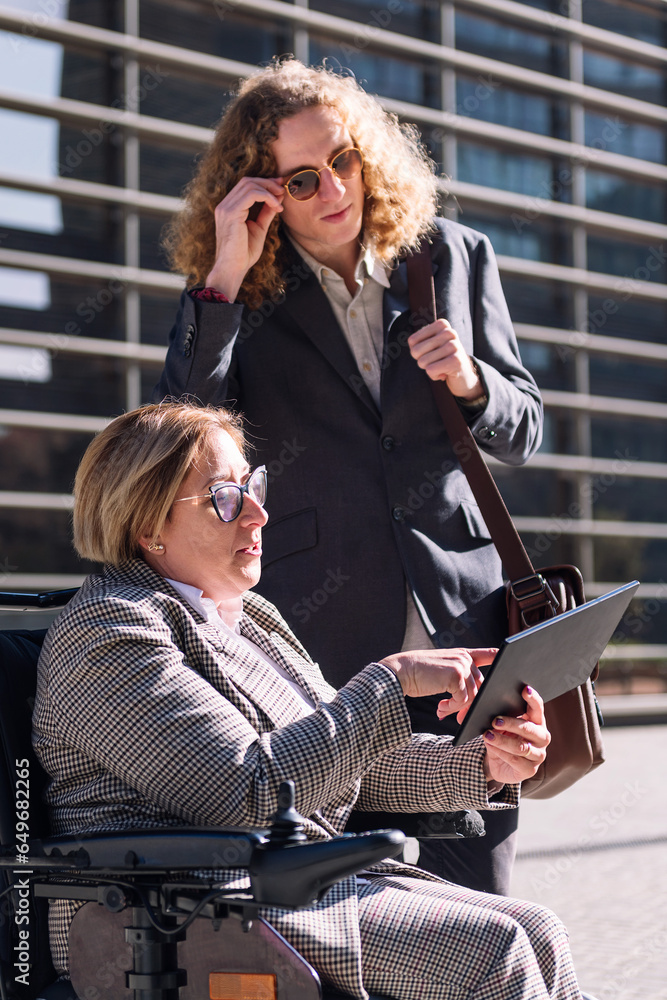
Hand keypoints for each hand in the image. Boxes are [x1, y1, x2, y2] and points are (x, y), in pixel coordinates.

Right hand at [204, 176, 285, 299]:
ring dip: (269, 190)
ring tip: (280, 202)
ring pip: (249, 185)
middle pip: (247, 181)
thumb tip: (277, 198)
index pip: (245, 186)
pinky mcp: (231, 213)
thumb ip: (265, 213)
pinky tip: (276, 207)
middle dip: (267, 183)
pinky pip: (252, 195)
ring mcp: (226, 208)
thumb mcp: (259, 228)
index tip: (279, 187)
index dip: (264, 183)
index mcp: (229, 208)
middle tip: (283, 189)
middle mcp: (224, 206)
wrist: (234, 269)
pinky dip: (267, 197)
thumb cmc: (244, 254)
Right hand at [380, 648, 495, 721]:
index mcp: (463, 654)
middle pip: (481, 686)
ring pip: (472, 696)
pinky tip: (439, 708)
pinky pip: (463, 699)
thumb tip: (471, 701)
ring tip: (443, 711)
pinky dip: (452, 708)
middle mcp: (465, 658)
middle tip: (459, 717)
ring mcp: (461, 666)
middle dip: (471, 704)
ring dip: (458, 708)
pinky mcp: (456, 676)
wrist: (400, 672)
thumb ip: (459, 677)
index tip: (508, 665)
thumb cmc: (419, 674)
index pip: (488, 653)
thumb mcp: (443, 670)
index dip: (500, 658)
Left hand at [408, 320, 482, 399]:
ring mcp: (454, 346)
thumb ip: (417, 343)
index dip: (417, 352)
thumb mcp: (429, 346)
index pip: (412, 341)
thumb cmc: (442, 359)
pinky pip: (430, 370)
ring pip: (422, 362)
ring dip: (429, 369)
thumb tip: (414, 350)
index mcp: (441, 325)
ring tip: (441, 367)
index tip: (431, 353)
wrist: (464, 375)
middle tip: (436, 362)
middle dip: (422, 362)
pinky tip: (444, 373)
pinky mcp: (456, 361)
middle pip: (416, 351)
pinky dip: (434, 376)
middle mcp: (449, 332)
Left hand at [482, 686, 550, 785]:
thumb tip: (485, 704)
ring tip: (487, 735)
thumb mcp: (498, 724)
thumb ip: (497, 714)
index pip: (538, 708)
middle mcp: (541, 737)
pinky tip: (491, 747)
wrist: (497, 762)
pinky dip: (501, 753)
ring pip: (522, 747)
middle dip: (511, 724)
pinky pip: (516, 761)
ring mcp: (538, 755)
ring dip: (502, 741)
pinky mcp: (530, 770)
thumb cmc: (501, 737)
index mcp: (536, 721)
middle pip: (530, 729)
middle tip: (495, 721)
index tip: (524, 690)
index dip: (532, 698)